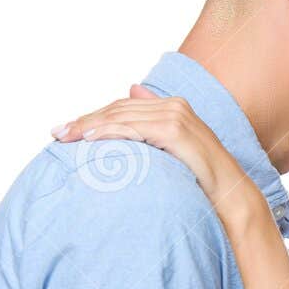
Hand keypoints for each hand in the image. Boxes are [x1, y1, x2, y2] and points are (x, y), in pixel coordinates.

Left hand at [52, 86, 238, 194]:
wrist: (231, 196)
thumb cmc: (203, 179)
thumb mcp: (173, 152)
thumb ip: (152, 127)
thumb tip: (132, 92)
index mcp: (173, 107)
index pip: (123, 107)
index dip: (94, 117)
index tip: (68, 130)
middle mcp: (175, 106)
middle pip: (118, 109)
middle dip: (85, 121)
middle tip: (58, 133)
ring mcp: (177, 116)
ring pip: (122, 115)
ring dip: (90, 125)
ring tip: (67, 136)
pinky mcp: (176, 131)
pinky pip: (134, 128)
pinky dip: (110, 131)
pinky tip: (90, 140)